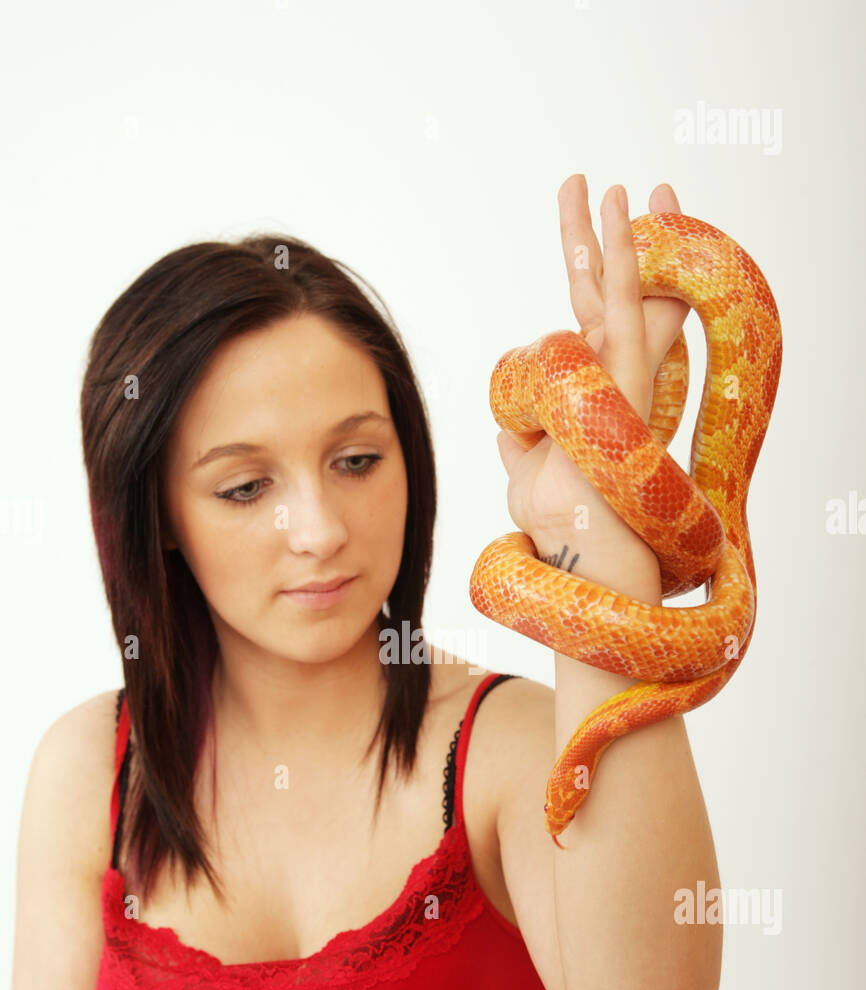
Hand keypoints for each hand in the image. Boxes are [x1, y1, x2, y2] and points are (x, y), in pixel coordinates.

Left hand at [497, 175, 688, 582]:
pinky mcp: (629, 387)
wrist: (582, 563)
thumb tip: (504, 434)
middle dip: (598, 242)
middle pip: (604, 298)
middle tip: (594, 185)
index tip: (579, 241)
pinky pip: (625, 311)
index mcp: (589, 402)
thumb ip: (522, 451)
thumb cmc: (559, 532)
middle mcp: (613, 386)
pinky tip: (620, 217)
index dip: (584, 280)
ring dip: (620, 237)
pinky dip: (624, 260)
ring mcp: (625, 384)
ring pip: (622, 295)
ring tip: (622, 185)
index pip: (587, 325)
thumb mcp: (529, 484)